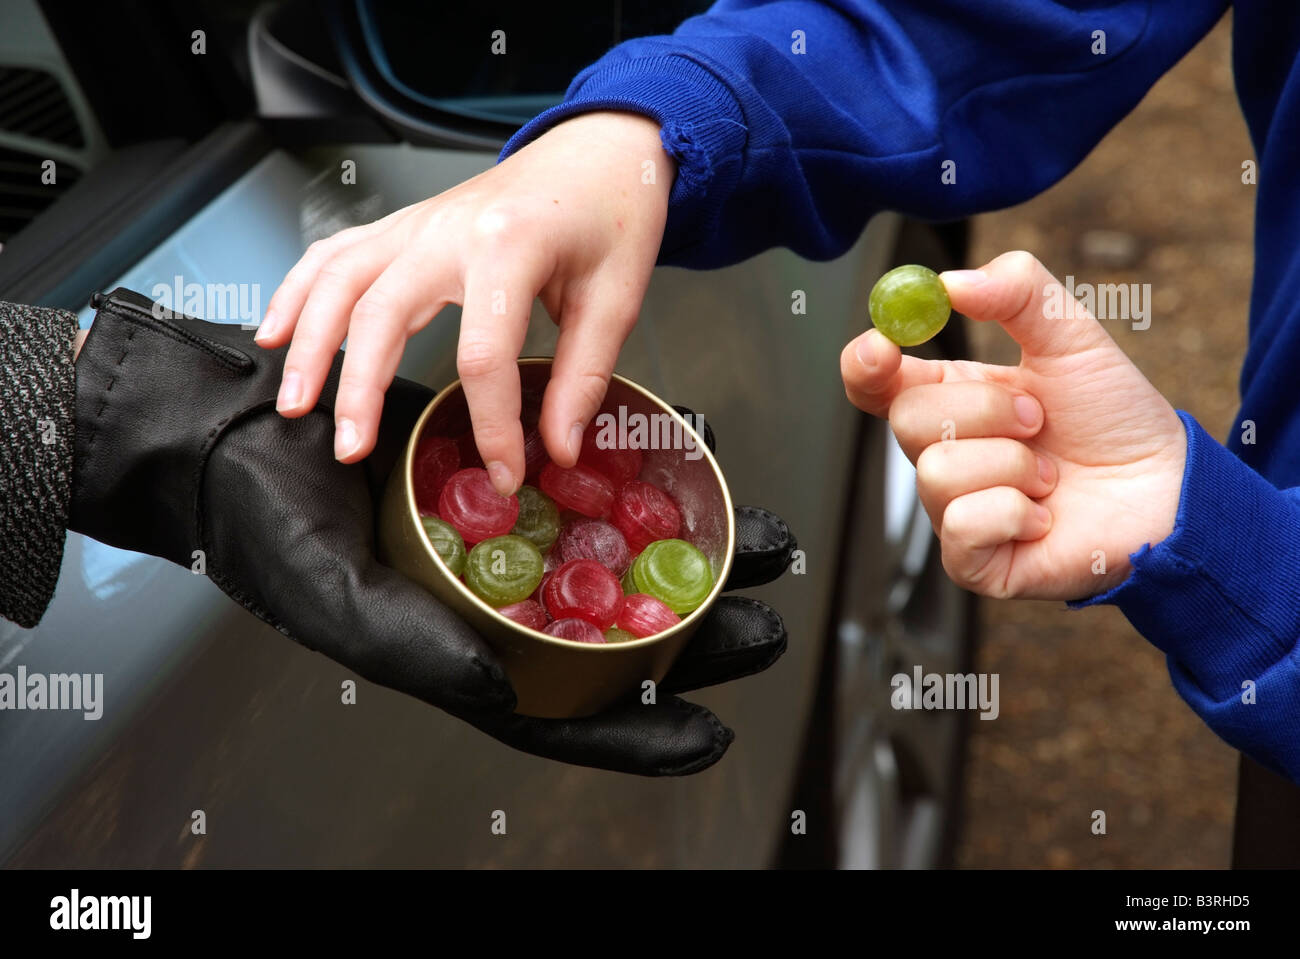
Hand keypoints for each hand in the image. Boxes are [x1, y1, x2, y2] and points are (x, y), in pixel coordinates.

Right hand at [70, 289, 793, 774]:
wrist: (229, 431)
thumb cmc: (261, 528)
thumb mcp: (331, 594)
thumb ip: (415, 648)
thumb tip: (499, 687)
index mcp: (456, 652)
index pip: (560, 712)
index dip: (638, 735)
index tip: (711, 734)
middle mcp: (489, 602)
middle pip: (609, 634)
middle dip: (694, 632)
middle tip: (767, 618)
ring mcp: (498, 541)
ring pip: (608, 560)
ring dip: (680, 552)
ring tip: (753, 541)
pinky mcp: (497, 480)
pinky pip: (578, 490)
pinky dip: (627, 483)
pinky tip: (673, 464)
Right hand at [256, 110, 672, 495]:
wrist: (598, 148)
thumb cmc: (611, 211)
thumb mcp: (617, 296)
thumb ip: (583, 376)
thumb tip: (557, 446)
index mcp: (507, 246)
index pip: (483, 355)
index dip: (490, 426)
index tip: (503, 473)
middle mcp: (447, 231)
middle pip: (380, 314)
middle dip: (358, 388)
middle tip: (350, 449)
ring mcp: (417, 224)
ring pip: (339, 281)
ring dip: (308, 343)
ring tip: (295, 405)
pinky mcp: (404, 226)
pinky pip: (335, 254)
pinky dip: (298, 291)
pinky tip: (275, 332)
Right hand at [841, 251, 1186, 600]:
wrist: (1167, 489)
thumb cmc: (1116, 418)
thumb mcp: (1072, 337)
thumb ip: (1017, 293)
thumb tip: (949, 283)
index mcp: (951, 399)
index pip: (876, 381)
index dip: (866, 364)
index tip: (884, 345)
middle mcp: (943, 454)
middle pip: (907, 420)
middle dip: (986, 411)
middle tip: (1037, 418)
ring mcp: (952, 509)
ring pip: (938, 473)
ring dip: (1014, 465)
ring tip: (1050, 474)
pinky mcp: (972, 561)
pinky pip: (962, 526)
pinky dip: (1016, 513)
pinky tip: (1044, 516)